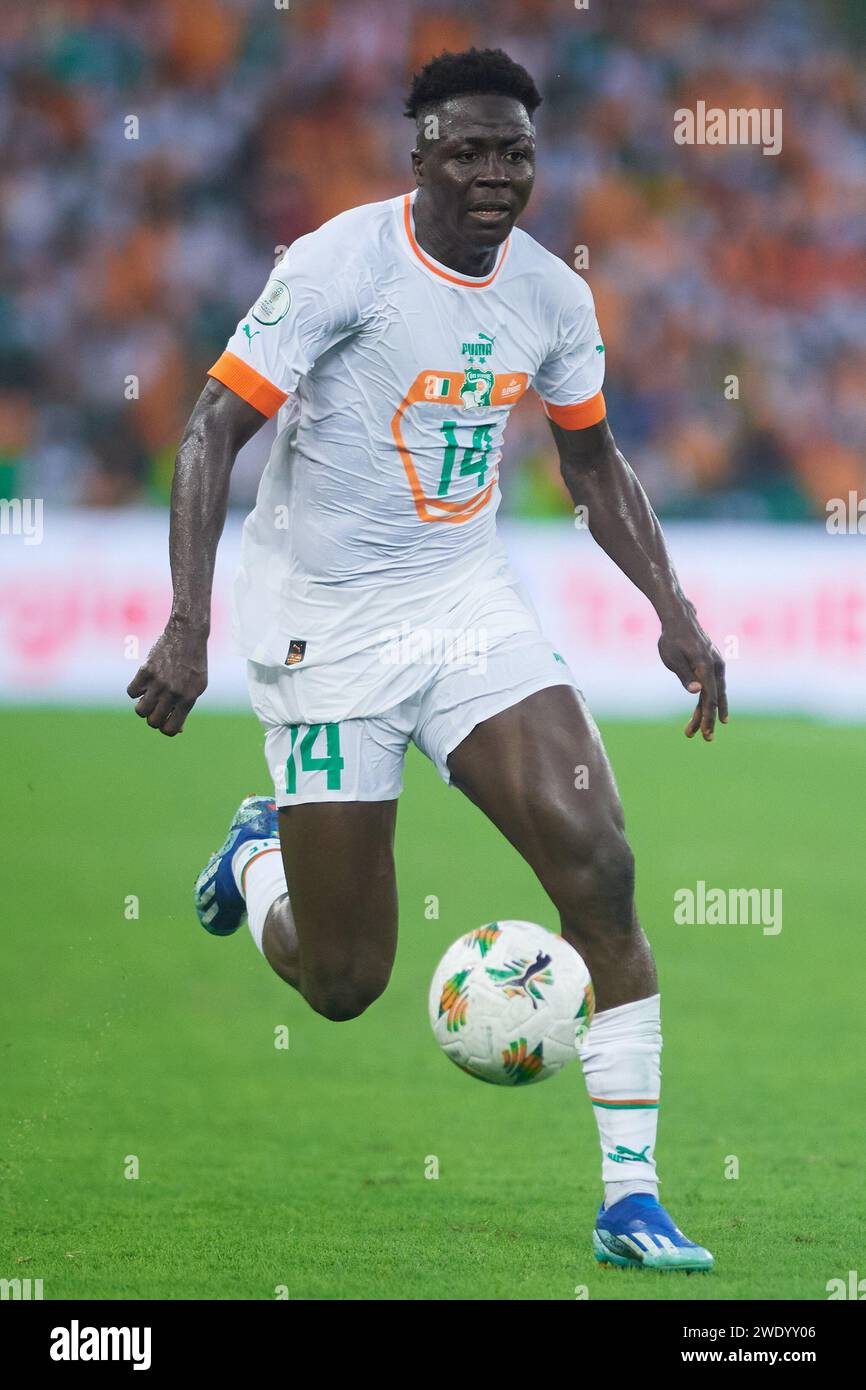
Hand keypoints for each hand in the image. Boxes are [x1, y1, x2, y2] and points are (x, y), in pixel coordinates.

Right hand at [126, 618, 207, 735]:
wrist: (187, 635)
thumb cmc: (193, 665)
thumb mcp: (197, 687)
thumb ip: (185, 707)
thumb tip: (178, 729)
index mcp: (188, 699)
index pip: (171, 729)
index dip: (165, 728)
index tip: (166, 719)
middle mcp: (173, 692)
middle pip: (153, 722)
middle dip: (153, 718)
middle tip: (157, 706)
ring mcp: (159, 681)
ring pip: (140, 710)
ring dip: (142, 707)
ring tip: (148, 697)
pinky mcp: (146, 670)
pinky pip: (131, 692)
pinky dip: (135, 690)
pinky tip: (143, 683)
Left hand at [657, 602, 727, 741]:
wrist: (680, 619)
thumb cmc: (672, 639)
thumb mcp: (672, 658)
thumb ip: (685, 675)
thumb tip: (697, 692)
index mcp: (705, 665)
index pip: (709, 697)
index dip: (708, 717)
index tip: (705, 732)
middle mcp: (716, 666)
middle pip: (714, 698)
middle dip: (709, 720)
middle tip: (706, 739)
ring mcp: (716, 665)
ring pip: (714, 694)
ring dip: (707, 713)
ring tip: (697, 732)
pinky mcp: (713, 665)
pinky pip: (713, 686)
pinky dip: (709, 701)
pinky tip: (704, 713)